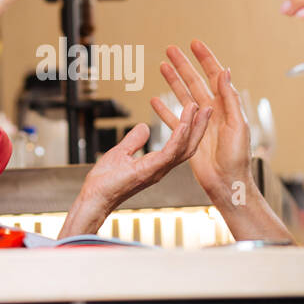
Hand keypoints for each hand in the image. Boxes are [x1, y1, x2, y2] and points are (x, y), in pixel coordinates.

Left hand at [76, 101, 212, 216]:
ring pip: (183, 148)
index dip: (190, 129)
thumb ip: (134, 140)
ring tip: (200, 109)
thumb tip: (143, 128)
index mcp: (156, 164)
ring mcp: (158, 170)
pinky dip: (178, 137)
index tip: (196, 111)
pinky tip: (184, 124)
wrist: (95, 196)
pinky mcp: (150, 170)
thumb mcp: (121, 153)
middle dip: (200, 127)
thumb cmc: (105, 181)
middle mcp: (162, 168)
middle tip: (209, 108)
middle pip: (189, 146)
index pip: (180, 145)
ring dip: (193, 127)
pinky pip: (170, 152)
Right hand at [151, 40, 252, 198]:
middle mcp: (211, 112)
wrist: (227, 183)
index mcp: (225, 106)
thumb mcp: (237, 125)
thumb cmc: (237, 158)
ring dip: (172, 81)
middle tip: (170, 49)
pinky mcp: (186, 137)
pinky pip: (172, 119)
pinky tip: (155, 100)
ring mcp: (198, 124)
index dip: (205, 59)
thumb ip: (230, 98)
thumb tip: (225, 72)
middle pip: (194, 82)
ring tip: (161, 66)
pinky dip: (163, 109)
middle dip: (183, 65)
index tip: (194, 44)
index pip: (214, 76)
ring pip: (182, 96)